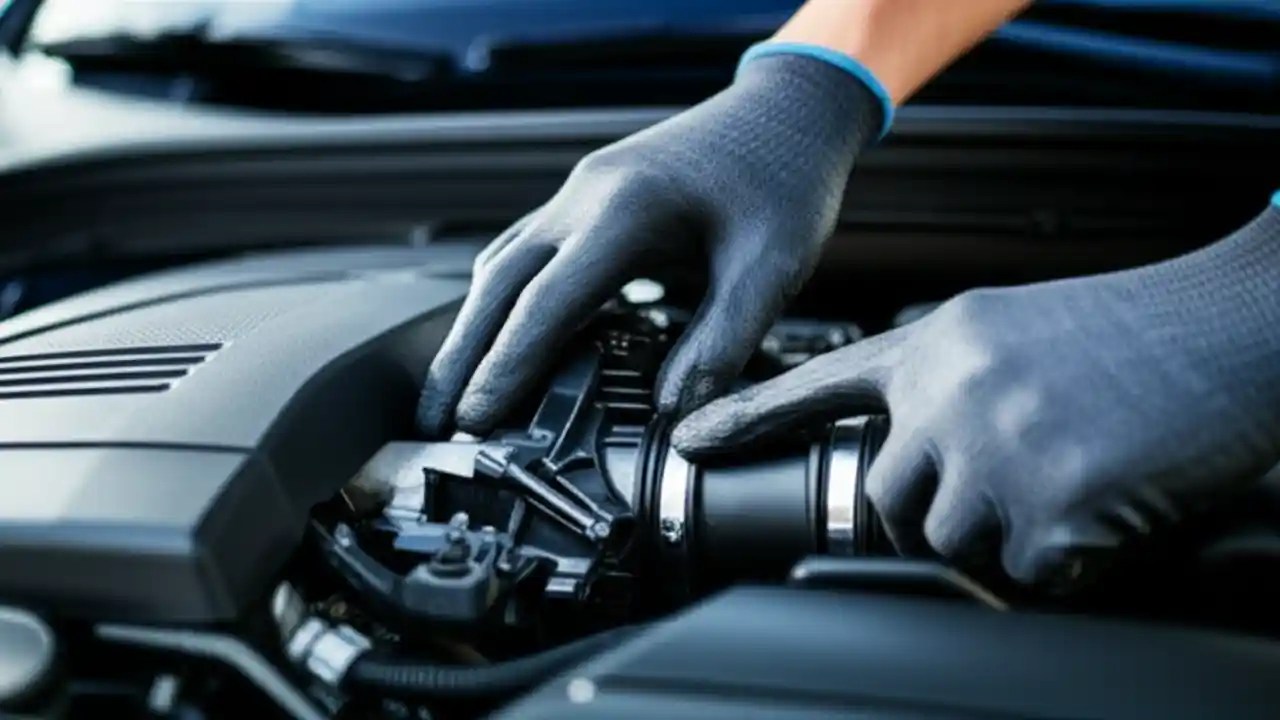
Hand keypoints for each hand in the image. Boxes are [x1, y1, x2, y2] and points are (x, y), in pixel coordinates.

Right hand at [417, 52, 884, 436]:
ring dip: (474, 328)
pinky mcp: (587, 197)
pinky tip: (501, 332)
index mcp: (625, 209)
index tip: (475, 419)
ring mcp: (579, 192)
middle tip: (436, 421)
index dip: (506, 367)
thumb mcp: (771, 267)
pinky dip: (504, 299)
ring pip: (502, 265)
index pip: (546, 302)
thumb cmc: (783, 178)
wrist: (786, 111)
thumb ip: (720, 342)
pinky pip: (526, 250)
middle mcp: (585, 196)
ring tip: (456, 390)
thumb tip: (673, 414)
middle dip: (462, 356)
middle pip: (498, 283)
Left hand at [674, 206, 1279, 586]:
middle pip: (888, 498)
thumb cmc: (1138, 331)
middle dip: (933, 510)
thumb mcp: (1016, 335)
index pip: (817, 386)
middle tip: (1002, 488)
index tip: (691, 440)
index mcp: (937, 345)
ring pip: (952, 542)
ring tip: (1070, 479)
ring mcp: (995, 451)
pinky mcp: (1049, 507)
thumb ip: (947, 386)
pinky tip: (1106, 499)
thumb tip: (916, 455)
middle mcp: (950, 394)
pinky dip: (1066, 555)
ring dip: (1004, 534)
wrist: (1235, 325)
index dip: (747, 417)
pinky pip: (1029, 572)